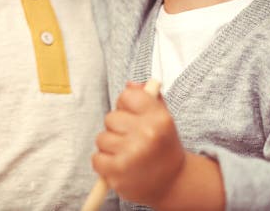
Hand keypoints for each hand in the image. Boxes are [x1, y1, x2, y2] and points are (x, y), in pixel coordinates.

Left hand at [92, 82, 185, 206]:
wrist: (173, 183)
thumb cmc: (163, 146)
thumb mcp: (162, 118)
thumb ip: (147, 97)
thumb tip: (129, 84)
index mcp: (159, 118)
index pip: (127, 95)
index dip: (126, 105)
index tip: (133, 116)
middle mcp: (147, 134)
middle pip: (111, 117)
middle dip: (117, 128)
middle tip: (133, 140)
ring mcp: (131, 154)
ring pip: (101, 138)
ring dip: (110, 147)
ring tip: (127, 154)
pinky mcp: (118, 172)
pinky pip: (96, 158)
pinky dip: (104, 163)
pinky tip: (120, 166)